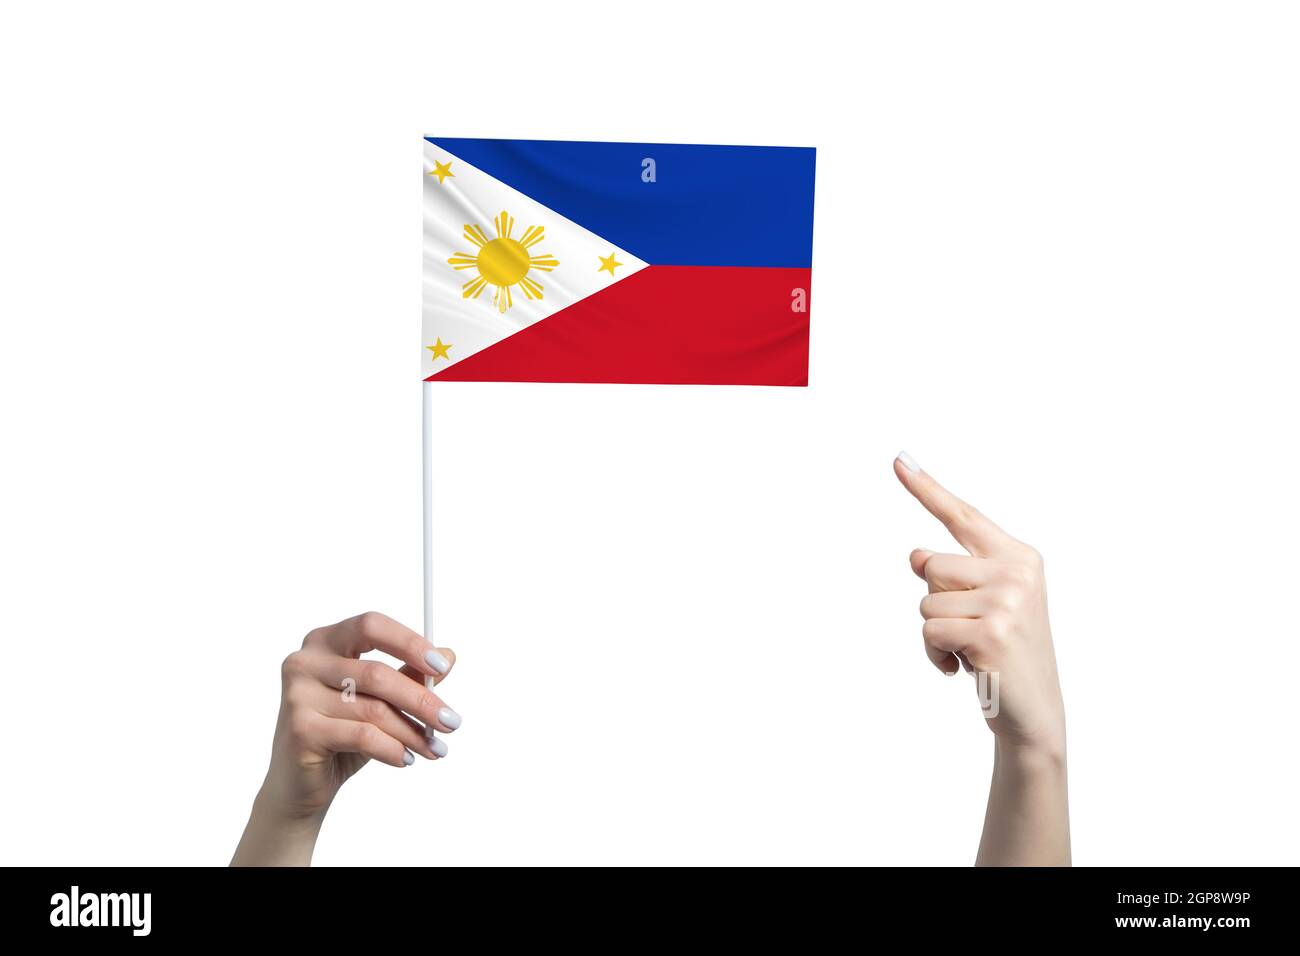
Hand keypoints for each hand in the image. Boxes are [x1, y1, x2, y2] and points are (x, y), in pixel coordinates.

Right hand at [232, 612, 458, 864]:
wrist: (299, 783)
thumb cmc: (341, 733)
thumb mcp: (378, 700)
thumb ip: (407, 675)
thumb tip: (449, 654)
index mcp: (325, 641)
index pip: (371, 626)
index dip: (409, 643)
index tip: (442, 667)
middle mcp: (305, 662)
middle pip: (377, 672)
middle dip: (421, 700)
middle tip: (452, 722)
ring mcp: (298, 695)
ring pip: (373, 710)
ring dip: (412, 732)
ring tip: (434, 748)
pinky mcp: (301, 730)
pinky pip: (362, 736)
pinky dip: (392, 749)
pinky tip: (406, 759)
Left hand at [895, 453, 1063, 753]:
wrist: (1034, 713)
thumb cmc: (1005, 653)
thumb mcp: (989, 604)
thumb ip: (958, 572)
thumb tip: (916, 555)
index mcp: (1019, 557)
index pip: (963, 516)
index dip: (926, 488)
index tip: (897, 459)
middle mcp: (1017, 571)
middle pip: (929, 564)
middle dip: (936, 600)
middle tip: (970, 628)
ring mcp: (1006, 601)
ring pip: (924, 601)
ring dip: (935, 633)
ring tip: (969, 650)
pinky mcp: (990, 631)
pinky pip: (928, 632)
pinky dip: (935, 656)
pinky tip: (963, 669)